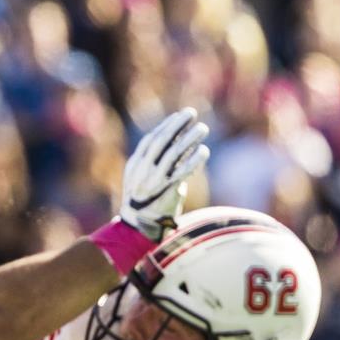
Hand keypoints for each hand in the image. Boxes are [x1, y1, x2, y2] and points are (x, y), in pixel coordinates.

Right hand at [118, 108, 210, 240]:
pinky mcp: (166, 191)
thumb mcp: (145, 179)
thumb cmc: (147, 201)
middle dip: (177, 125)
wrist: (140, 227)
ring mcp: (153, 181)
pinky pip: (182, 172)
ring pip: (173, 154)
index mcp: (134, 166)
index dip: (166, 126)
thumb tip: (183, 142)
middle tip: (191, 113)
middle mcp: (142, 171)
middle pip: (161, 142)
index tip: (180, 116)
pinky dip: (194, 160)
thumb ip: (159, 162)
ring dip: (189, 139)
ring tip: (202, 128)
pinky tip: (204, 151)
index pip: (151, 140)